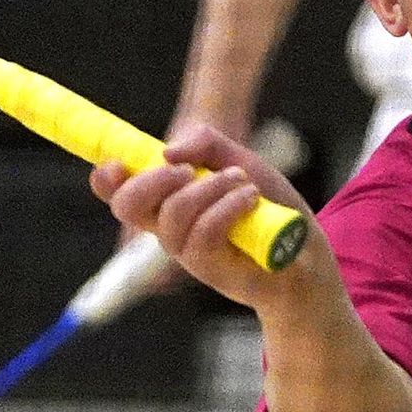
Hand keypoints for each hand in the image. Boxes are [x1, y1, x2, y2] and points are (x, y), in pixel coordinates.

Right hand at [91, 120, 313, 310]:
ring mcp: (186, 252)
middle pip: (127, 205)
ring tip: (242, 182)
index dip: (105, 177)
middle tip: (188, 169)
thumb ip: (206, 142)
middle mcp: (168, 229)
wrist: (305, 251)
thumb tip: (169, 152)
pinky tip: (251, 199)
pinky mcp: (209, 268)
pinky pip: (203, 233)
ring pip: (173, 214)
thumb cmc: (267, 207)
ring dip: (209, 188)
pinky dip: (228, 207)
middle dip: (152, 179)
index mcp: (166, 201)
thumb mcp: (238, 160)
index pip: (117, 193)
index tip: (117, 162)